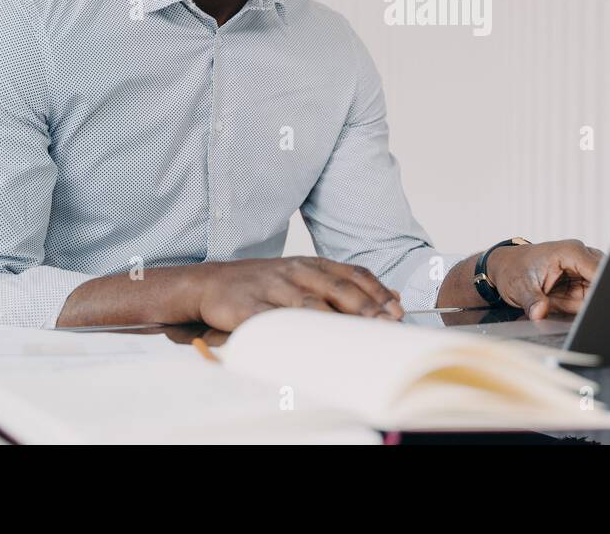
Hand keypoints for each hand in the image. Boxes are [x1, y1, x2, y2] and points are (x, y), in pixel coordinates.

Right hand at [193, 257, 403, 331]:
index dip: (377, 291)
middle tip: (388, 324)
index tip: (397, 310)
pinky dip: (292, 333)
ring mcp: (272, 289)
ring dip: (337, 321)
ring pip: (310, 305)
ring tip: (358, 337)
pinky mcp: (249, 308)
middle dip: (366, 307)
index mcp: (312, 264)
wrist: (212, 282)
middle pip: (337, 289)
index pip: (353, 274)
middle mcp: (296, 273)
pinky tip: (309, 345)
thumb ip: (344, 284)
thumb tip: (391, 297)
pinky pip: (274, 323)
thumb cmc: (265, 283)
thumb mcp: (305, 275)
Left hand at [486, 239, 604, 319]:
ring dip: (589, 306)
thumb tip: (540, 313)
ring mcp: (584, 271)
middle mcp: (583, 258)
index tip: (599, 308)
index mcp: (572, 252)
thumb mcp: (520, 287)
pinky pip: (591, 300)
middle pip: (606, 282)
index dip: (603, 291)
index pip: (600, 272)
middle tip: (579, 313)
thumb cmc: (514, 270)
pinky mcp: (583, 284)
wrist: (507, 268)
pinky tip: (567, 309)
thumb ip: (533, 301)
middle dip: (598, 300)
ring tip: (565, 309)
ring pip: (600, 294)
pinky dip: (583, 309)